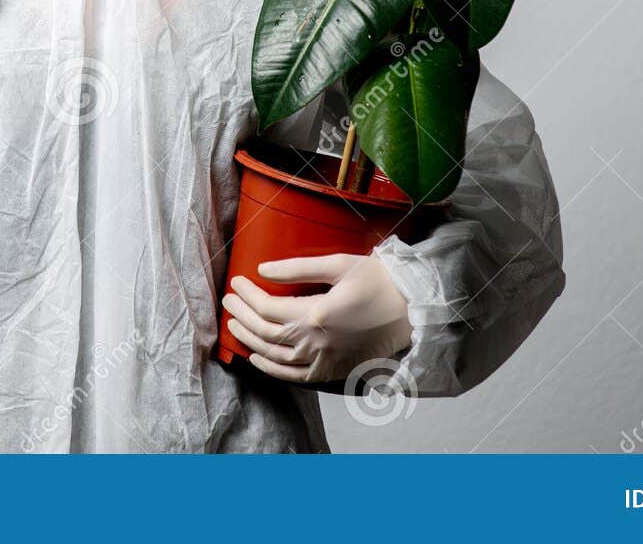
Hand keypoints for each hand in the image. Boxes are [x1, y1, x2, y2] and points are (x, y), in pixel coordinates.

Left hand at [224, 253, 411, 383]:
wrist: (412, 311)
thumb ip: (298, 268)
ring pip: (275, 357)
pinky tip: (258, 359)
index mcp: (316, 314)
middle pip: (266, 334)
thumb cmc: (379, 282)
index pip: (267, 308)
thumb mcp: (339, 265)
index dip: (247, 296)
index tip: (237, 282)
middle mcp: (316, 343)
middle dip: (242, 316)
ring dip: (250, 341)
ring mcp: (324, 360)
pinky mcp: (332, 371)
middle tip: (229, 301)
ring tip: (235, 326)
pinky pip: (294, 377)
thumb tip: (263, 269)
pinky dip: (272, 370)